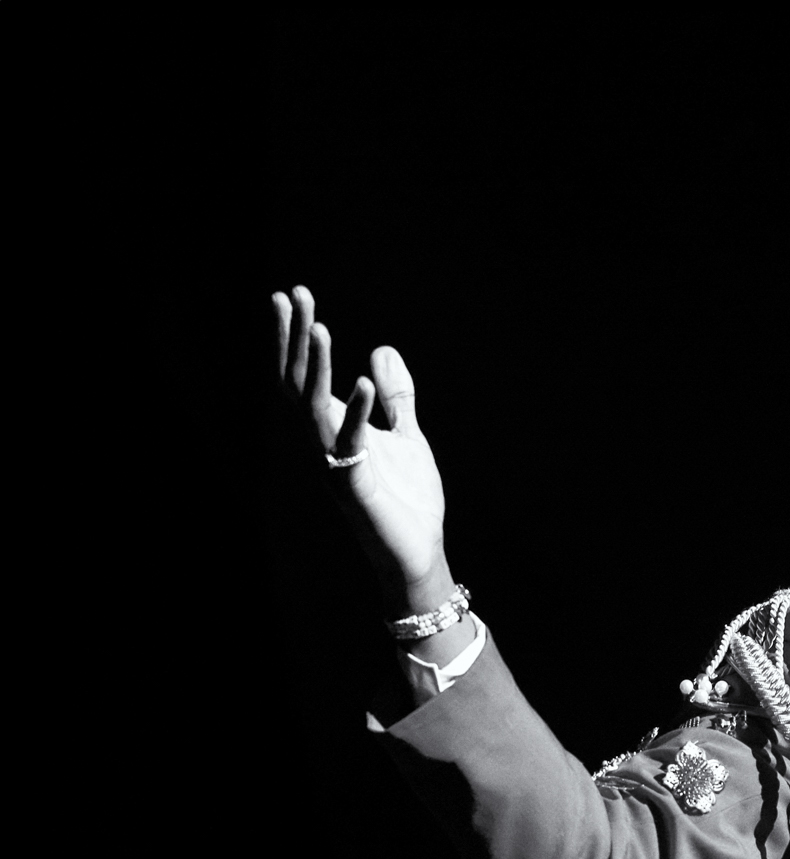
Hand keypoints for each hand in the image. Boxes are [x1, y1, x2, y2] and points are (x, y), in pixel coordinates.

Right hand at [273, 285, 451, 612]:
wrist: (418, 553)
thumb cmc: (407, 501)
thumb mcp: (407, 437)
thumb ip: (396, 397)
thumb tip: (382, 348)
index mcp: (333, 430)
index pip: (303, 376)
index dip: (294, 337)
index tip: (290, 295)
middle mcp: (323, 444)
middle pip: (297, 383)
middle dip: (296, 339)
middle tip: (295, 294)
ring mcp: (334, 465)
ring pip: (312, 409)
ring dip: (316, 367)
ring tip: (320, 326)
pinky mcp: (354, 487)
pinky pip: (350, 445)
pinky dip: (357, 413)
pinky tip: (363, 380)